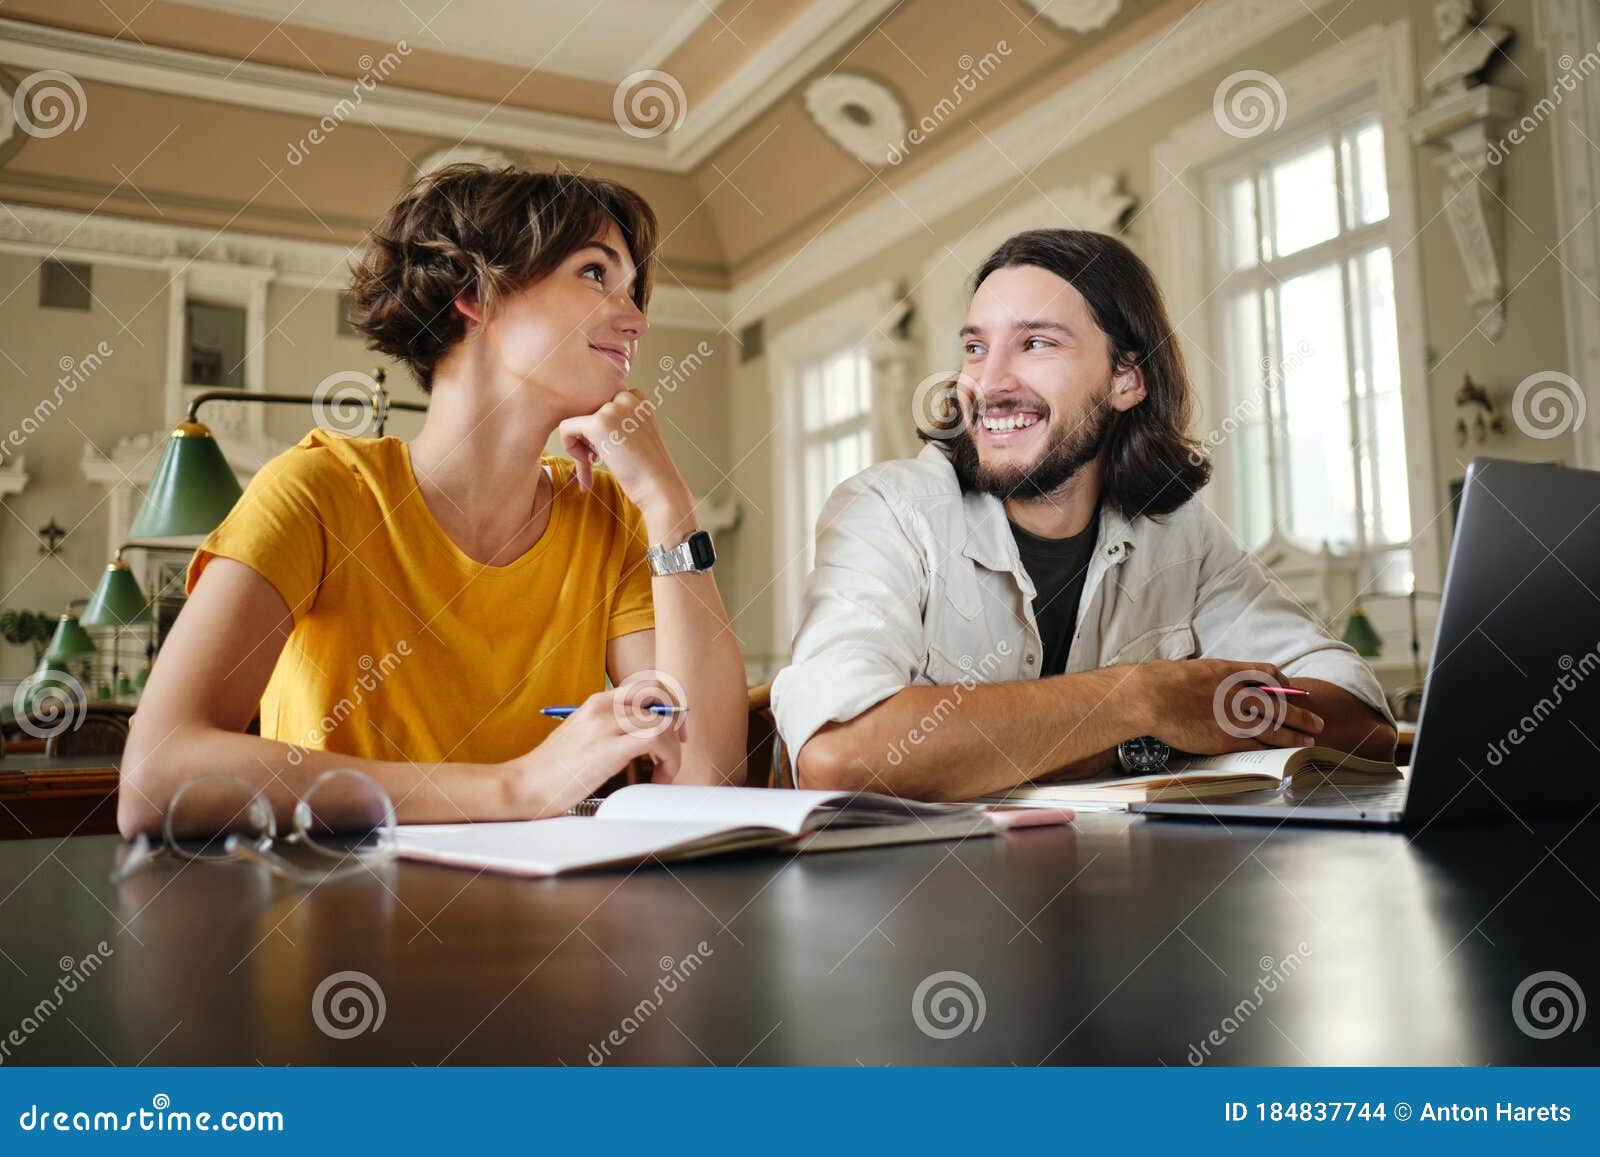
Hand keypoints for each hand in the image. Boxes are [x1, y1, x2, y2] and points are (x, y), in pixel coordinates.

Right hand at [498, 685, 685, 817]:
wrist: (524, 784)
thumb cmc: (551, 770)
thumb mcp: (581, 736)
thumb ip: (606, 729)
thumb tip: (637, 737)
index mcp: (596, 702)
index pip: (645, 686)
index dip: (667, 705)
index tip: (670, 730)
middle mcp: (602, 707)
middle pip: (659, 694)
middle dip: (677, 719)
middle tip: (674, 746)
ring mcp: (605, 725)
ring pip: (663, 720)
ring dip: (672, 750)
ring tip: (663, 772)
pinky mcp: (609, 748)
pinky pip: (657, 740)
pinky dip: (668, 759)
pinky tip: (658, 777)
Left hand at [557, 389, 692, 526]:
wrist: (659, 485)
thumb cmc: (649, 468)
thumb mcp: (638, 433)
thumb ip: (621, 420)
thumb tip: (590, 418)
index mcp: (639, 398)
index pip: (604, 404)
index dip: (602, 426)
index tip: (612, 446)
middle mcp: (627, 397)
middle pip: (589, 409)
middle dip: (590, 433)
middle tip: (600, 456)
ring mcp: (612, 409)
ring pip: (576, 418)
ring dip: (582, 441)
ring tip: (598, 460)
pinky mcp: (597, 424)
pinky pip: (566, 428)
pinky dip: (570, 447)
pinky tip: (587, 463)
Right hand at [1130, 659, 1324, 755]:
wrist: (1150, 698)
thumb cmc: (1164, 682)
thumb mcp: (1196, 670)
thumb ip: (1215, 678)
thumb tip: (1222, 683)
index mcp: (1230, 671)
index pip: (1268, 674)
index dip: (1285, 683)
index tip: (1293, 689)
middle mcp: (1238, 693)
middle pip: (1279, 704)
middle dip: (1301, 714)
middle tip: (1317, 721)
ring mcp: (1233, 717)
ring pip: (1274, 727)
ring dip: (1294, 735)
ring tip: (1309, 740)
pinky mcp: (1225, 738)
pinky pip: (1255, 745)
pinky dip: (1270, 749)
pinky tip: (1281, 753)